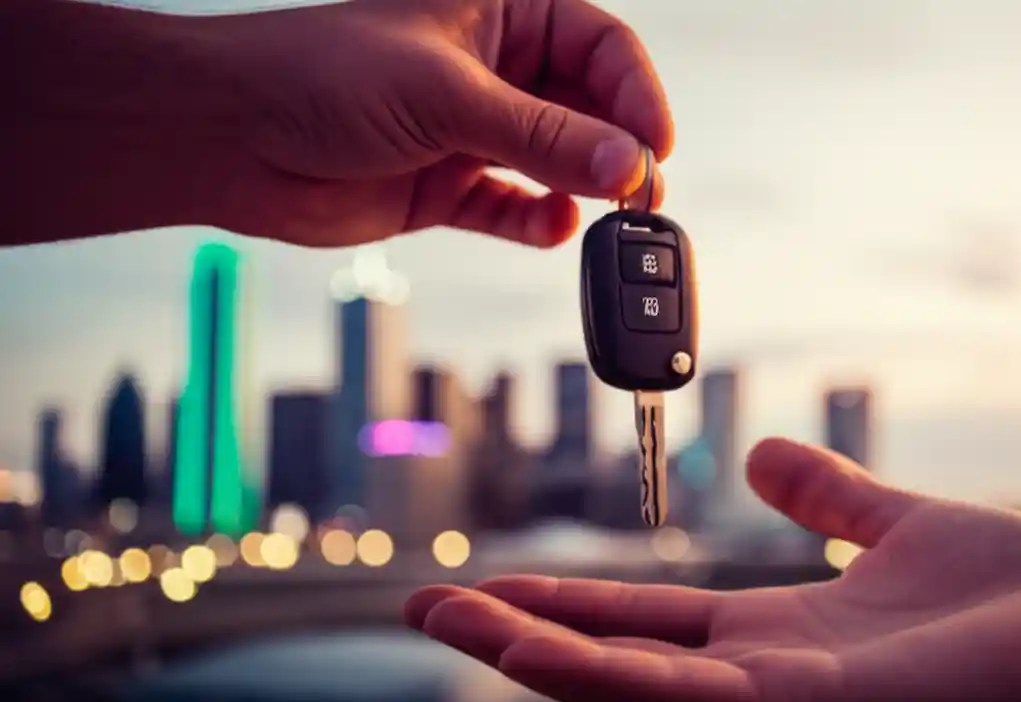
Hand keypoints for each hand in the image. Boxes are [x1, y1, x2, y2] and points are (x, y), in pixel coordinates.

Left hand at [4, 0, 668, 246]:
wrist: (230, 137)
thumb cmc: (319, 76)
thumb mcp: (447, 94)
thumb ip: (542, 135)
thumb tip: (626, 163)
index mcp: (499, 11)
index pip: (599, 46)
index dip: (636, 93)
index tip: (656, 144)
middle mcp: (494, 69)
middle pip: (588, 108)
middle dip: (617, 149)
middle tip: (642, 191)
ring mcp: (472, 129)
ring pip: (557, 162)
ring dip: (585, 189)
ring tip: (610, 217)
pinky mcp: (449, 186)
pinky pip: (515, 206)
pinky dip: (538, 220)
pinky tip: (552, 226)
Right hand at [405, 438, 1020, 701]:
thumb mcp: (898, 529)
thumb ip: (832, 499)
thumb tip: (768, 457)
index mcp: (778, 637)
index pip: (647, 626)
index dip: (570, 607)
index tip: (500, 583)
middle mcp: (761, 680)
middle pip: (617, 659)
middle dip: (523, 635)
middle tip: (433, 602)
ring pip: (624, 687)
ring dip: (532, 654)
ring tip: (448, 616)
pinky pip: (675, 696)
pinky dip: (592, 674)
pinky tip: (527, 645)